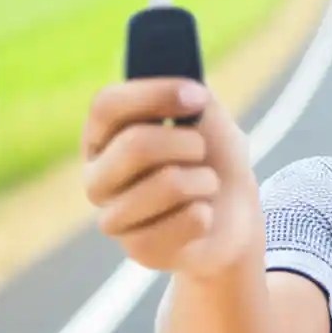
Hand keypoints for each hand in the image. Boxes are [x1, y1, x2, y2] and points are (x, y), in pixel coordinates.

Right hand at [81, 78, 261, 278]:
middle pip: (136, 144)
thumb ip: (192, 95)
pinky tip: (202, 216)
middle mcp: (96, 177)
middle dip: (189, 143)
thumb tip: (186, 82)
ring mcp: (113, 217)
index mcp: (103, 136)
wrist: (235, 215)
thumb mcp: (207, 117)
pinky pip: (185, 221)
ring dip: (205, 180)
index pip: (107, 105)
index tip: (198, 97)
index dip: (155, 95)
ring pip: (168, 183)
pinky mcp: (139, 250)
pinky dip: (208, 213)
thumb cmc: (213, 158)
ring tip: (204, 185)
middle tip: (202, 151)